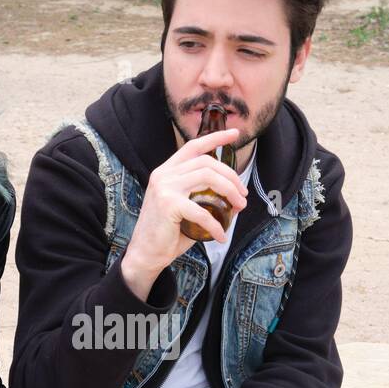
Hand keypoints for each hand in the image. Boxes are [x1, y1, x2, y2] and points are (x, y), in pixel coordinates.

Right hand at [120, 127, 247, 300]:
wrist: (145, 254)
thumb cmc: (167, 233)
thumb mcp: (186, 208)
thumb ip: (204, 198)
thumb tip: (235, 199)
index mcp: (167, 171)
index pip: (193, 146)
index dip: (216, 137)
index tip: (234, 134)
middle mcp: (164, 174)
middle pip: (207, 163)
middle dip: (232, 177)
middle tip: (242, 195)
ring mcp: (164, 187)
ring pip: (208, 177)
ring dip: (230, 192)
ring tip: (238, 207)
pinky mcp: (168, 204)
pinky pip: (202, 211)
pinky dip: (216, 225)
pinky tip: (221, 236)